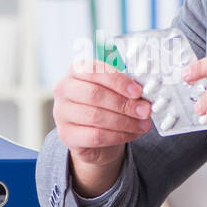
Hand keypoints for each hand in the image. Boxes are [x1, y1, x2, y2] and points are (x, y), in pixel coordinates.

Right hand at [52, 57, 151, 195]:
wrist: (92, 133)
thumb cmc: (104, 104)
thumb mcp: (114, 89)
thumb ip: (126, 87)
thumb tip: (144, 95)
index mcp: (76, 70)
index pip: (94, 70)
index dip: (118, 81)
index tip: (138, 91)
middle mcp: (64, 89)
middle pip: (94, 95)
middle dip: (124, 104)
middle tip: (145, 110)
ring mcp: (62, 113)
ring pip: (95, 116)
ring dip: (124, 122)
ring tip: (142, 124)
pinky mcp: (66, 134)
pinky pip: (95, 136)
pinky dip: (118, 136)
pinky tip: (131, 134)